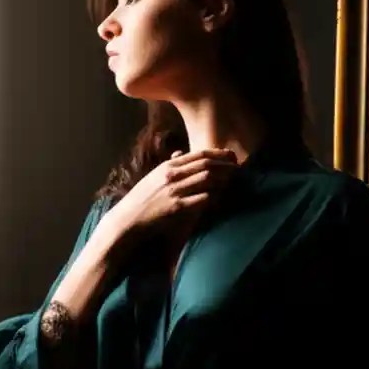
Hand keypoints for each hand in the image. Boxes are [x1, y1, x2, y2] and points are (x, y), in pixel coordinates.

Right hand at [105, 147, 238, 243]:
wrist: (129, 217)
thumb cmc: (143, 197)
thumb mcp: (154, 175)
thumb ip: (169, 163)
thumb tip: (180, 151)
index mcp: (168, 165)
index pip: (199, 154)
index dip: (219, 153)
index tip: (231, 155)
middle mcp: (172, 174)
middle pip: (207, 165)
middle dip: (226, 165)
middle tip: (238, 167)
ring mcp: (175, 190)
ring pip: (207, 179)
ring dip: (223, 179)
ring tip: (234, 180)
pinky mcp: (177, 207)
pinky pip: (203, 199)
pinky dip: (215, 197)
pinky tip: (221, 197)